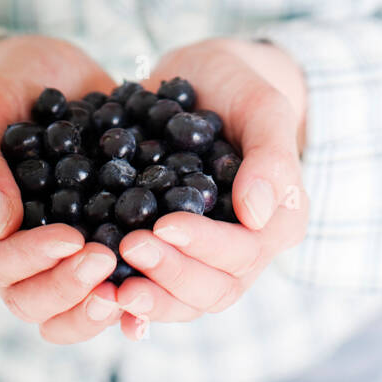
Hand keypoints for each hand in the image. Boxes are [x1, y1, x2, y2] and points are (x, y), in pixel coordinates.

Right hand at [0, 35, 123, 343]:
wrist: (54, 75)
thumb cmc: (10, 84)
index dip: (32, 258)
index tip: (72, 238)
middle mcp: (7, 250)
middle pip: (28, 301)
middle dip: (67, 288)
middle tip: (107, 260)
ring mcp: (50, 256)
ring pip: (63, 313)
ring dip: (94, 310)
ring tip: (128, 292)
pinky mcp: (91, 248)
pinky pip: (102, 292)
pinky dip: (125, 305)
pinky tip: (149, 306)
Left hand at [114, 37, 307, 339]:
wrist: (204, 78)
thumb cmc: (239, 86)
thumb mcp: (262, 105)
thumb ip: (270, 157)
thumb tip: (255, 214)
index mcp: (278, 221)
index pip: (245, 252)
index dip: (205, 246)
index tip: (164, 225)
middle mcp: (246, 249)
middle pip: (214, 289)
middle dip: (170, 275)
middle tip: (128, 247)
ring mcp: (205, 256)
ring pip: (183, 300)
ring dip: (148, 297)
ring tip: (109, 287)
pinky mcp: (170, 252)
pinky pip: (153, 287)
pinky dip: (131, 303)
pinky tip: (103, 300)